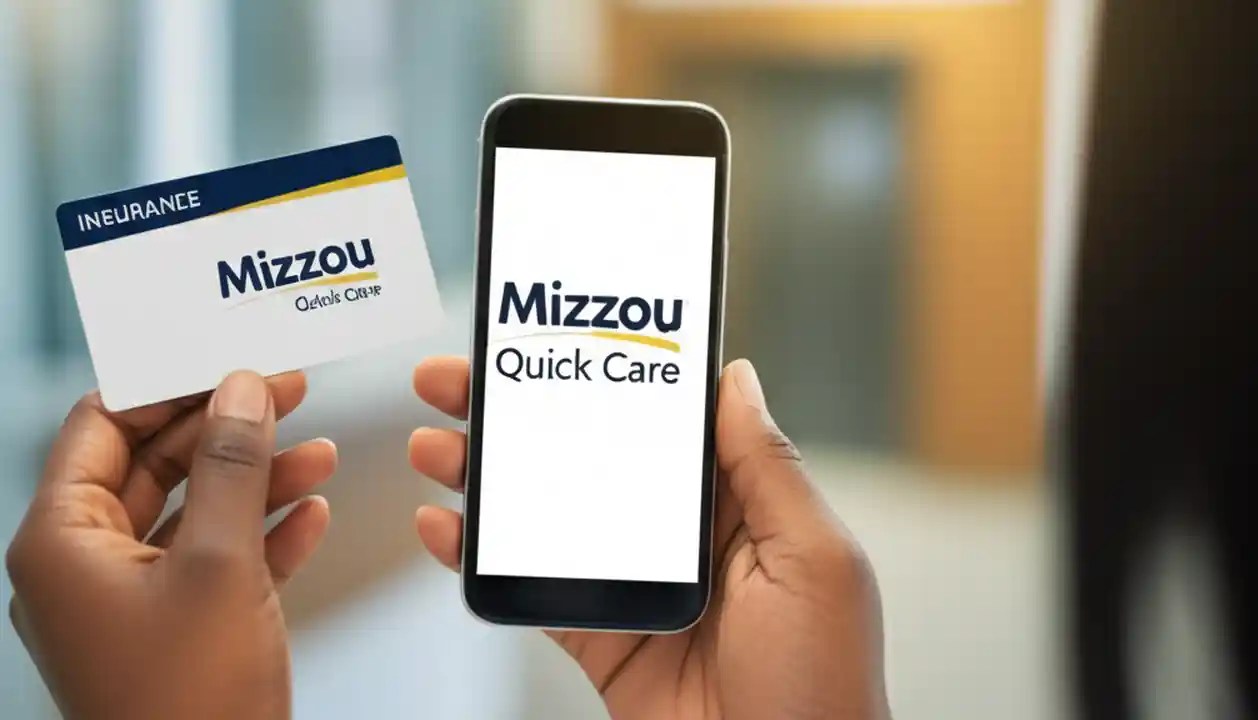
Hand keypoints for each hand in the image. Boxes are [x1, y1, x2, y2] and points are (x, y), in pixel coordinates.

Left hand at [6, 371, 335, 719]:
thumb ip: (230, 464)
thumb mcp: (218, 563)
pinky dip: (263, 533)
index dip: (167, 384)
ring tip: (320, 453)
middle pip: (154, 464)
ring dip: (257, 479)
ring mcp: (130, 601)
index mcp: (62, 542)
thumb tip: (242, 388)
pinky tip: (312, 516)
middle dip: (227, 429)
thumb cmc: (191, 699)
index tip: (227, 355)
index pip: (103, 426)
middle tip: (289, 391)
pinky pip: (215, 560)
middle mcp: (85, 566)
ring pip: (193, 510)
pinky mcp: (174, 630)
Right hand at [409, 357, 889, 718]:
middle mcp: (678, 535)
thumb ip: (767, 468)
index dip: (603, 377)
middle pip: (586, 456)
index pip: (658, 421)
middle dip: (519, 416)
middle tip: (459, 380)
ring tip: (435, 444)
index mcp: (736, 505)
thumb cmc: (823, 681)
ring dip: (485, 477)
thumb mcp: (813, 559)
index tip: (554, 338)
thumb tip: (737, 378)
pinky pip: (530, 589)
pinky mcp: (599, 636)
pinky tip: (444, 528)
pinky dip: (481, 560)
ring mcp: (632, 584)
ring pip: (545, 514)